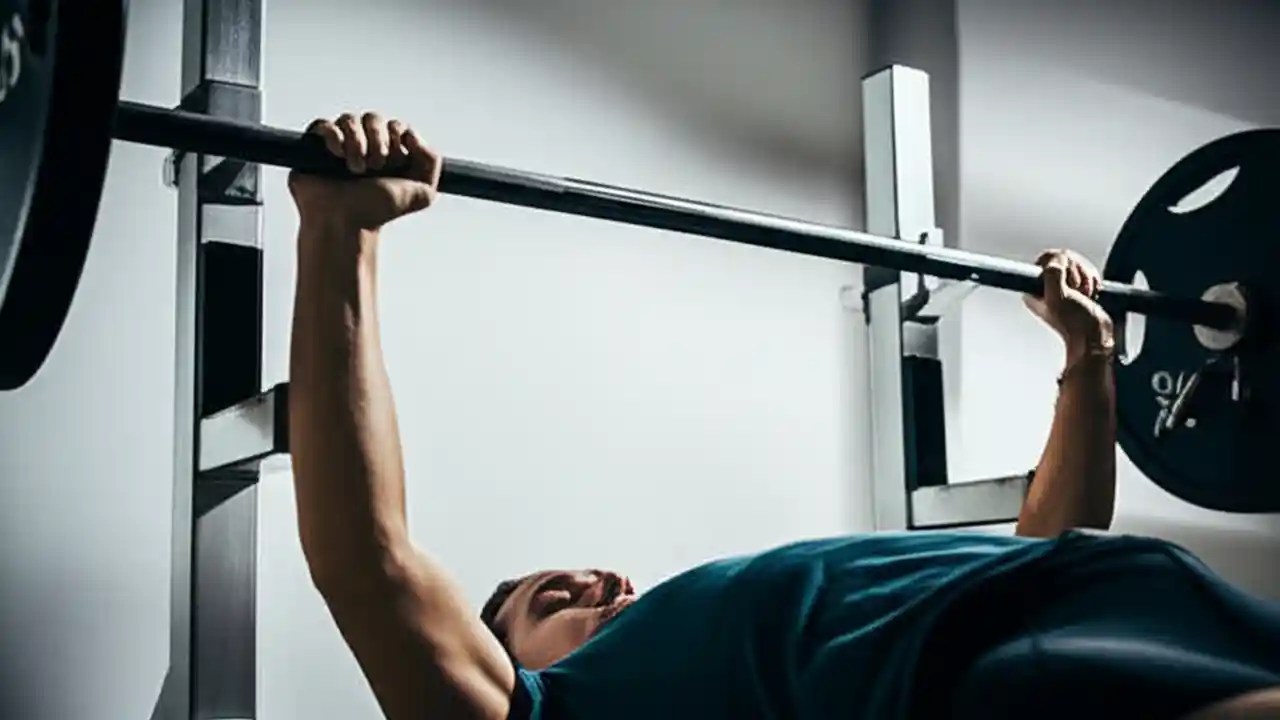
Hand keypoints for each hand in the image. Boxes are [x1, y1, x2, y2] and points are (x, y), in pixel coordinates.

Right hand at [288, 112, 441, 231]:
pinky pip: (324, 125)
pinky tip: (338, 155)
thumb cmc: (378, 211)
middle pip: (373, 118)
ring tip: (356, 169)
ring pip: (349, 119)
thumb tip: (410, 133)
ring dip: (357, 142)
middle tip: (375, 167)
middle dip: (378, 141)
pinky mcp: (314, 147)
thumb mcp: (423, 192)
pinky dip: (334, 136)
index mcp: (388, 153)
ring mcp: (339, 145)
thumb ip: (432, 161)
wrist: (347, 223)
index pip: (396, 126)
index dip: (397, 139)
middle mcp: (364, 146)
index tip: (394, 164)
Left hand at [1022, 249, 1114, 361]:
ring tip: (1083, 296)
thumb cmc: (1075, 324)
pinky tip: (1090, 295)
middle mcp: (1046, 286)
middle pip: (1064, 258)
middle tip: (1076, 292)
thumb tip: (1056, 259)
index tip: (1067, 279)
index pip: (1046, 258)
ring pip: (1078, 264)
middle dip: (1076, 272)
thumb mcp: (1058, 297)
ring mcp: (1063, 287)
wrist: (1095, 337)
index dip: (1061, 263)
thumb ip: (1052, 274)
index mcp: (1035, 288)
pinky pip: (1088, 272)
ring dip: (1086, 278)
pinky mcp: (1078, 289)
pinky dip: (1093, 281)